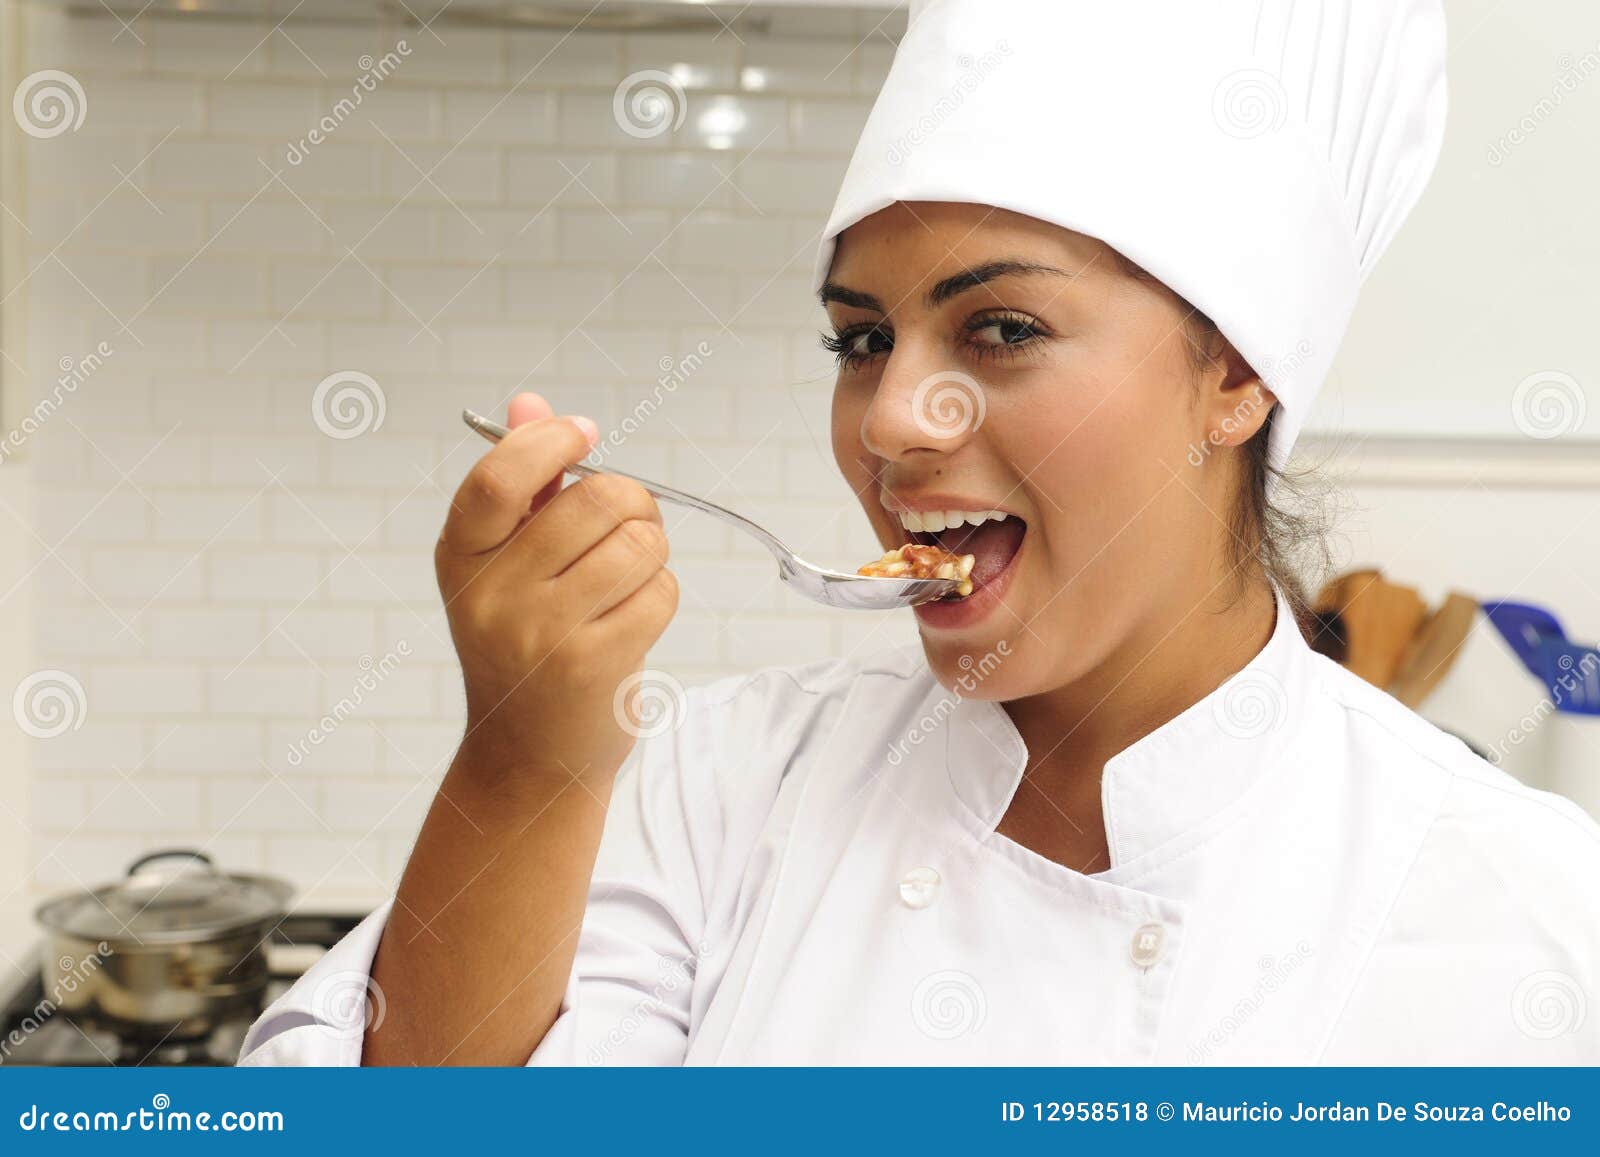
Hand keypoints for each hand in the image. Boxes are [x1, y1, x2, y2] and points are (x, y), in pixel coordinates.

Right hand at [436, 392, 677, 781]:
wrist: (528, 757)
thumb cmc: (525, 647)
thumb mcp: (505, 566)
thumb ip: (522, 483)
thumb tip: (532, 403)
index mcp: (461, 557)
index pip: (499, 476)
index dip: (551, 440)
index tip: (584, 433)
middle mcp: (492, 595)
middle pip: (595, 500)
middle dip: (633, 502)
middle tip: (630, 523)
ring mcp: (541, 634)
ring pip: (638, 544)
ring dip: (652, 551)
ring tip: (630, 576)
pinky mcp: (593, 666)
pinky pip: (660, 592)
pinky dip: (662, 595)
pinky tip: (634, 618)